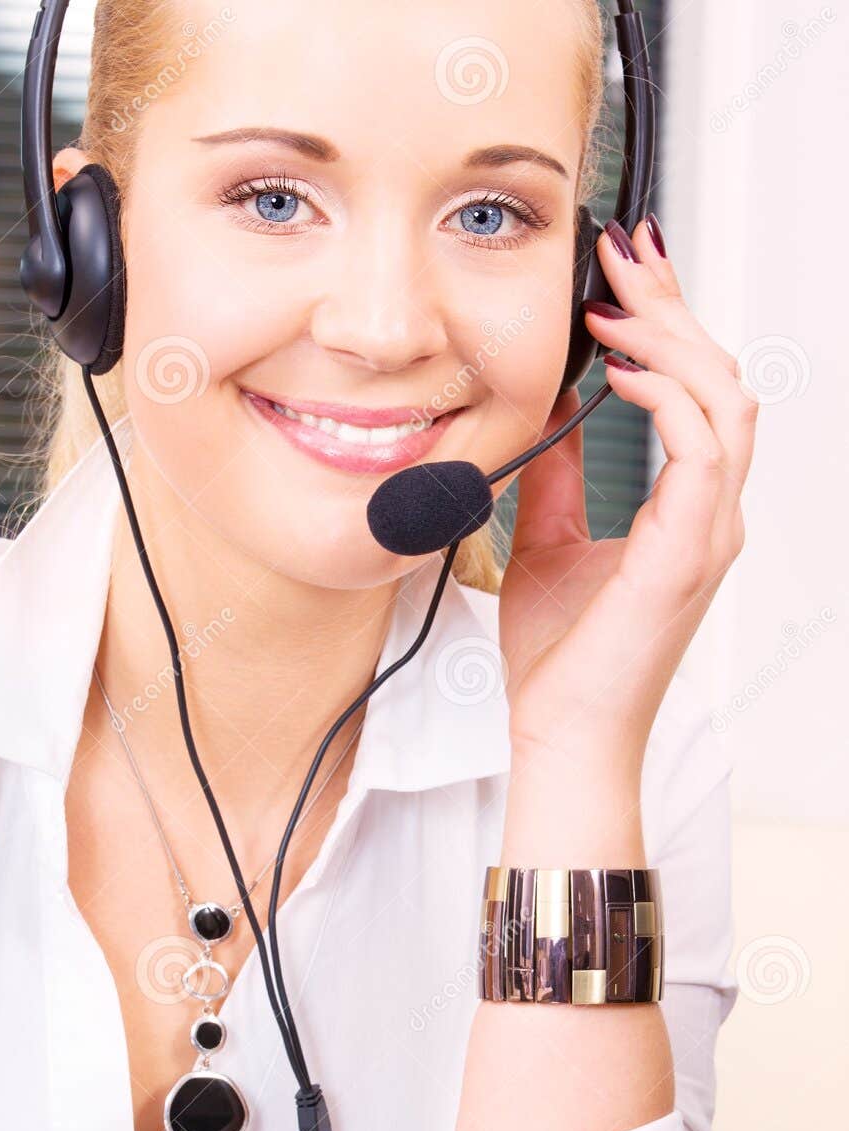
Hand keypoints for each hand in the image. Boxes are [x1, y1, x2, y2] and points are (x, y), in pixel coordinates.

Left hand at [500, 216, 758, 780]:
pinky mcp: (688, 553)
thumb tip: (550, 405)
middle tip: (626, 255)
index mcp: (686, 509)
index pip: (697, 391)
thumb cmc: (562, 660)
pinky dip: (667, 398)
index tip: (628, 271)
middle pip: (721, 378)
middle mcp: (710, 513)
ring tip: (616, 306)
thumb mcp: (546, 541)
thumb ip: (558, 473)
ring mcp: (708, 532)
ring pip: (727, 401)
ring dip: (673, 340)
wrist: (563, 733)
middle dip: (675, 307)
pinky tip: (620, 373)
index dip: (670, 322)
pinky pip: (702, 451)